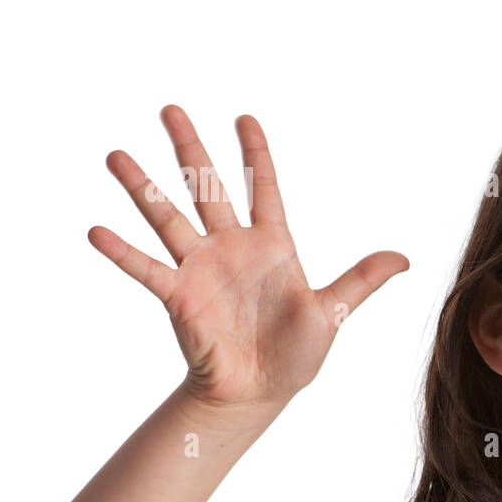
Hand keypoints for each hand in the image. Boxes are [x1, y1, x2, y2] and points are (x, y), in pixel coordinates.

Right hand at [89, 105, 409, 408]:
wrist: (260, 393)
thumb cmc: (296, 353)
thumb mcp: (335, 312)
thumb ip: (363, 280)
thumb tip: (405, 258)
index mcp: (272, 245)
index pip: (262, 188)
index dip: (255, 154)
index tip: (244, 116)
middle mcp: (232, 248)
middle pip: (208, 188)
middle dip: (190, 148)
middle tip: (170, 108)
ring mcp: (201, 269)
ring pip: (169, 218)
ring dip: (143, 188)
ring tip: (116, 155)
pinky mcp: (179, 296)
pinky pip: (147, 269)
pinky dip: (123, 253)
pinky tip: (96, 231)